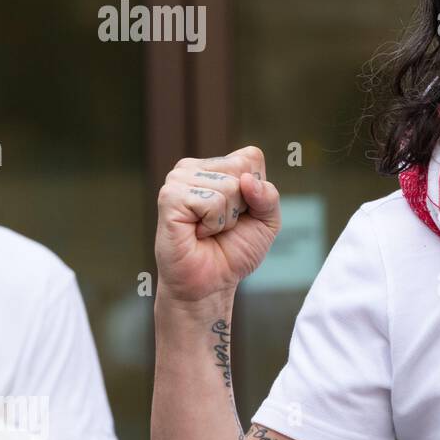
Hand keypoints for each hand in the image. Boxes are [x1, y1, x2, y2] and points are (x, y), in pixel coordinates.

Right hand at [154, 146, 281, 303]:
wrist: (211, 283)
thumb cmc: (234, 251)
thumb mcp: (267, 221)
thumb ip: (269, 196)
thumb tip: (247, 179)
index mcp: (215, 167)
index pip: (251, 157)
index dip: (257, 190)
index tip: (242, 213)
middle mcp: (193, 168)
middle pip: (241, 169)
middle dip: (243, 205)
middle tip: (222, 224)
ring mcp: (178, 180)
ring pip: (229, 186)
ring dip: (227, 217)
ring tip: (209, 229)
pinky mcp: (170, 197)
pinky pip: (211, 201)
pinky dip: (214, 223)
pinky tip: (198, 232)